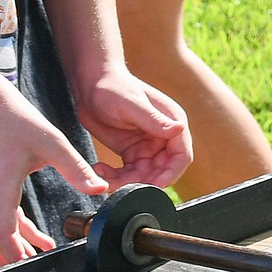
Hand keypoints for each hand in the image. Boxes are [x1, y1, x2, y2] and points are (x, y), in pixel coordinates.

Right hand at [0, 83, 110, 265]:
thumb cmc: (15, 121)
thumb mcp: (52, 142)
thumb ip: (75, 167)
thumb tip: (99, 187)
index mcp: (0, 187)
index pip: (2, 234)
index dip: (15, 255)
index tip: (31, 267)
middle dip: (10, 261)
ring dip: (14, 249)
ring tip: (41, 257)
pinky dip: (15, 233)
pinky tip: (38, 238)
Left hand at [76, 70, 191, 188]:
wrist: (90, 84)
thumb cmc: (113, 86)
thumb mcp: (132, 104)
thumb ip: (154, 120)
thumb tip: (179, 130)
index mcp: (172, 122)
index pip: (181, 155)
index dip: (171, 173)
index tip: (156, 184)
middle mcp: (163, 136)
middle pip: (163, 170)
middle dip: (146, 182)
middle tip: (125, 186)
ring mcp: (147, 146)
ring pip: (144, 175)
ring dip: (127, 181)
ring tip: (107, 178)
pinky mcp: (131, 152)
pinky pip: (128, 173)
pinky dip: (116, 177)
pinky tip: (101, 170)